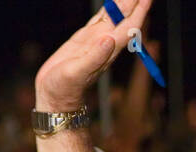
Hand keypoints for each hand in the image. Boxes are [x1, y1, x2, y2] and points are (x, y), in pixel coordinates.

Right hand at [34, 0, 151, 111]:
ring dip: (124, 2)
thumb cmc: (64, 89)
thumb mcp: (76, 73)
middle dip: (135, 2)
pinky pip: (100, 19)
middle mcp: (105, 43)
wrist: (55, 97)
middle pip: (125, 18)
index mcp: (107, 50)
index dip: (139, 12)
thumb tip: (108, 39)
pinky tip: (113, 1)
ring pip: (114, 16)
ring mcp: (96, 39)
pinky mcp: (85, 39)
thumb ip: (93, 58)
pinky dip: (108, 8)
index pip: (128, 27)